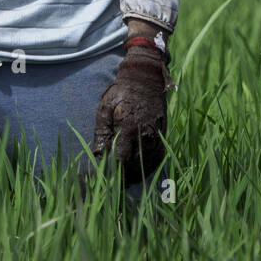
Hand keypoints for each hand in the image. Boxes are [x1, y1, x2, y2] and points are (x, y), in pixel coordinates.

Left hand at [92, 34, 173, 183]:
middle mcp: (145, 135)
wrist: (146, 78)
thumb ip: (101, 132)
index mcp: (128, 128)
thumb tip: (98, 154)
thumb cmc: (122, 91)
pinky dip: (148, 167)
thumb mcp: (105, 107)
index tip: (103, 178)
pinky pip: (157, 158)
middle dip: (122, 176)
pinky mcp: (163, 136)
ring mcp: (156, 137)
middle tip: (110, 183)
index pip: (120, 159)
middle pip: (134, 166)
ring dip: (134, 174)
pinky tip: (139, 171)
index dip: (111, 171)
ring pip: (146, 165)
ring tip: (123, 179)